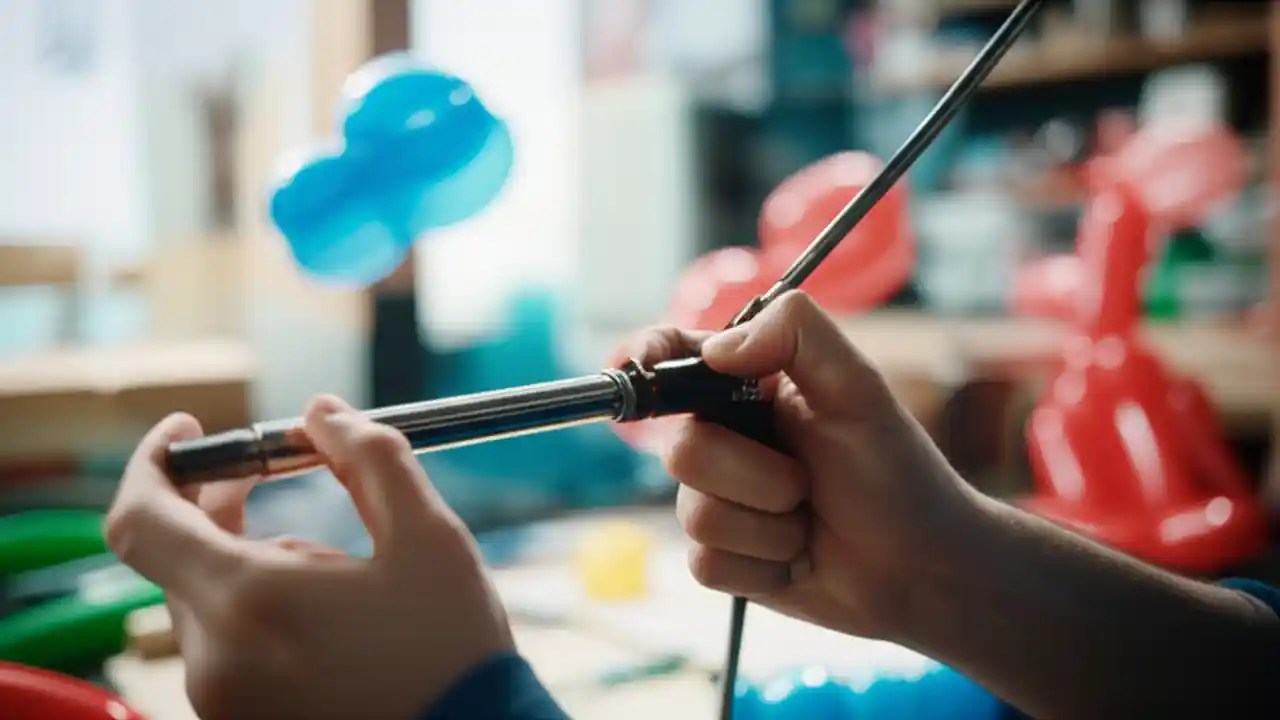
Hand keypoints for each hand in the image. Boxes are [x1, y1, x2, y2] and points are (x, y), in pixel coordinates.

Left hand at [105, 395, 512, 719]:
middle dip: (227, 504)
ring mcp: (221, 703)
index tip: (189, 430)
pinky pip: (227, 648)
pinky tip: (336, 618)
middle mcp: (213, 660)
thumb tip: (322, 414)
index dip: (155, 462)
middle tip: (284, 467)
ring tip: (347, 576)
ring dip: (258, 564)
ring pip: (211, 601)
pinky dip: (262, 611)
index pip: (140, 520)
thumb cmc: (452, 652)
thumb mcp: (430, 537)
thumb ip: (371, 458)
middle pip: (182, 556)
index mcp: (247, 602)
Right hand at [611, 291, 980, 640]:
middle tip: (806, 480)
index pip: (676, 357)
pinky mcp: (723, 556)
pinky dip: (762, 565)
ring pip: (693, 513)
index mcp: (751, 387)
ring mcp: (721, 498)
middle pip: (679, 448)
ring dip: (766, 525)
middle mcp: (727, 438)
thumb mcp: (860, 388)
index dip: (645, 359)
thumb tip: (716, 349)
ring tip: (808, 520)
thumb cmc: (899, 474)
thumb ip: (796, 336)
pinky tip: (798, 559)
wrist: (921, 569)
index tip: (635, 366)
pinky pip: (706, 563)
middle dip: (750, 473)